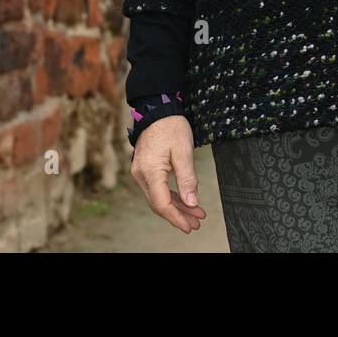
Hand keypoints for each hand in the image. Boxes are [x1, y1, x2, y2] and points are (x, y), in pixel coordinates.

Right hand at [130, 115, 206, 233]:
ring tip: (195, 215)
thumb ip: (187, 179)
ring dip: (177, 207)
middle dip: (179, 215)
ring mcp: (141, 172)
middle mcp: (141, 174)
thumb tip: (192, 203)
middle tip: (196, 223)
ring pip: (158, 197)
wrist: (157, 109)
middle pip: (159, 204)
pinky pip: (157, 188)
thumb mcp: (184, 152)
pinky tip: (184, 201)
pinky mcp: (145, 169)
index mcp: (150, 171)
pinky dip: (171, 196)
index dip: (177, 218)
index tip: (190, 226)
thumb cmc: (171, 126)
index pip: (162, 204)